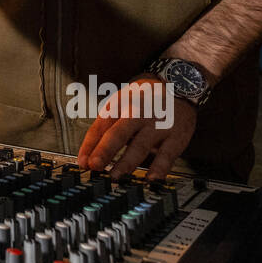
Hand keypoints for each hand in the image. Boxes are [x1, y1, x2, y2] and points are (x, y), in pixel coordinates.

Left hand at [75, 77, 197, 179]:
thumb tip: (88, 156)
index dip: (90, 145)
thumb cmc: (144, 99)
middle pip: (119, 133)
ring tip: (115, 176)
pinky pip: (167, 154)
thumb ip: (105, 128)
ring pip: (140, 145)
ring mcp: (158, 125)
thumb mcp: (121, 103)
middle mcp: (138, 113)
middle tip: (95, 165)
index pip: (101, 126)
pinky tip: (152, 178)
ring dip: (126, 162)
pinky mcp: (176, 136)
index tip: (83, 162)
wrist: (179, 84)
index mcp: (121, 104)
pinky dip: (159, 167)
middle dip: (105, 150)